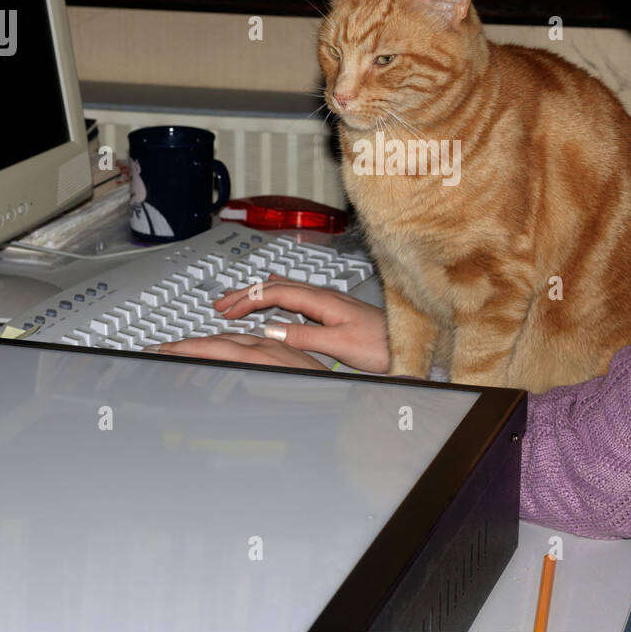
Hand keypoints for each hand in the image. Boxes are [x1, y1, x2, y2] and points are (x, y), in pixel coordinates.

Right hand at [156, 274, 389, 372]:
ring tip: (238, 299)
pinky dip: (277, 296)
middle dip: (247, 293)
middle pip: (277, 286)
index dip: (248, 299)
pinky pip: (297, 296)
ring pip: (286, 290)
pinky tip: (276, 297)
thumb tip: (270, 329)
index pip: (276, 293)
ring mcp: (330, 301)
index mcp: (323, 301)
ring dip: (260, 294)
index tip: (227, 310)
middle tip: (221, 303)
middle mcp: (325, 296)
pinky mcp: (335, 310)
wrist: (409, 343)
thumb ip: (304, 336)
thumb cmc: (382, 344)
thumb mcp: (339, 345)